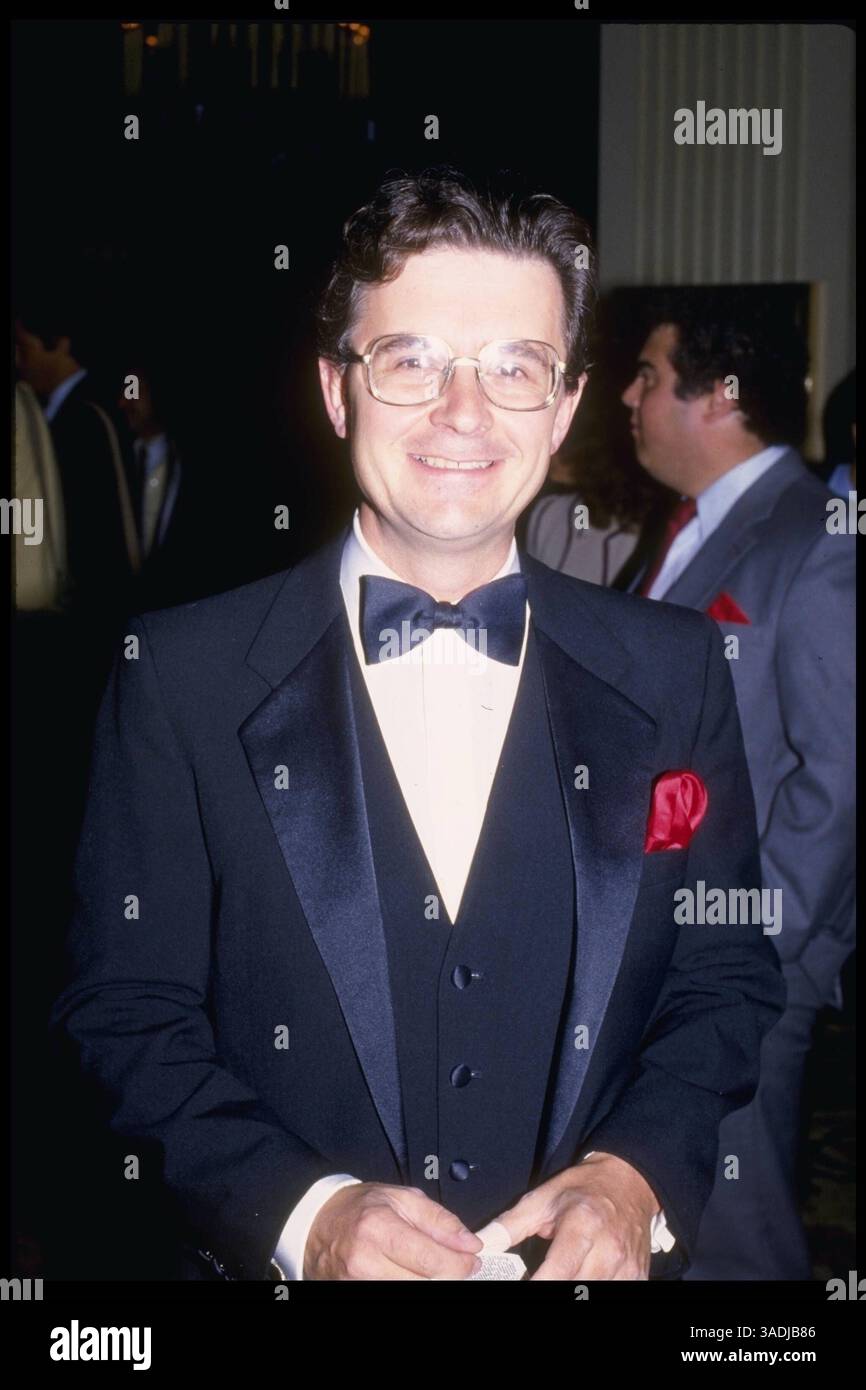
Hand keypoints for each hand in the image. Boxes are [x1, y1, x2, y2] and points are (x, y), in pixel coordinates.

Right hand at [304, 1182, 483, 1279]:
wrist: (318, 1223)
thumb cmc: (359, 1208)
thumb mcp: (401, 1197)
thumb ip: (439, 1219)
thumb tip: (469, 1243)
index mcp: (378, 1227)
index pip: (430, 1259)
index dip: (459, 1264)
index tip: (472, 1261)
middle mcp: (365, 1260)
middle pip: (423, 1282)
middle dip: (446, 1274)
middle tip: (454, 1264)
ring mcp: (356, 1283)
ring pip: (412, 1292)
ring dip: (428, 1282)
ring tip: (428, 1266)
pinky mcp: (352, 1295)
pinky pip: (394, 1296)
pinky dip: (409, 1284)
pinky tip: (410, 1274)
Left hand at [494, 1152, 659, 1280]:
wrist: (629, 1183)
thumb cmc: (584, 1189)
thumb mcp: (542, 1198)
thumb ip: (510, 1225)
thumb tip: (483, 1245)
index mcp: (583, 1224)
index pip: (559, 1271)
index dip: (538, 1286)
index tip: (521, 1286)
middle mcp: (610, 1249)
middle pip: (576, 1290)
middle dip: (551, 1289)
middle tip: (536, 1280)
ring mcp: (627, 1267)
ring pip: (593, 1296)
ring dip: (574, 1291)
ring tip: (557, 1276)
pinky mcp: (638, 1277)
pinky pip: (614, 1294)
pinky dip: (592, 1291)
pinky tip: (582, 1279)